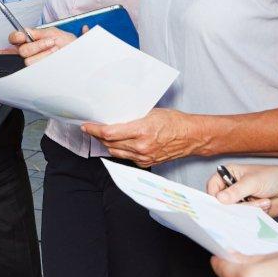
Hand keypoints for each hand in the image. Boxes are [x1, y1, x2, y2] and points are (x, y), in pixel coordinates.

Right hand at [7, 25, 80, 64]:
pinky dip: (47, 60)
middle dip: (38, 45)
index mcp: (30, 40)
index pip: (14, 38)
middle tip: (51, 42)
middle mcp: (30, 52)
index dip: (15, 37)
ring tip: (56, 51)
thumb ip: (37, 32)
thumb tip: (23, 31)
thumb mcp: (53, 33)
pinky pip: (36, 68)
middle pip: (22, 50)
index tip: (22, 36)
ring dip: (45, 54)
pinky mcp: (39, 72)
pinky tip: (54, 57)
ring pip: (29, 61)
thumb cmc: (68, 44)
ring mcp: (34, 62)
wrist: (79, 54)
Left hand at [82, 108, 201, 166]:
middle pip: (109, 143)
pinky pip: (126, 157)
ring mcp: (143, 157)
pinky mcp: (146, 163)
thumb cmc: (174, 121)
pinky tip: (118, 143)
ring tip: (102, 135)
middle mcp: (141, 147)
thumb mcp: (150, 112)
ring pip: (115, 152)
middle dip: (97, 136)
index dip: (94, 130)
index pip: (109, 133)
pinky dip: (120, 150)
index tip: (86, 126)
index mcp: (141, 131)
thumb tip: (114, 116)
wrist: (191, 136)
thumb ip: (131, 117)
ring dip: (106, 144)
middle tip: (91, 129)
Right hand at [205, 163, 277, 216]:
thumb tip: (219, 199)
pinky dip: (254, 214)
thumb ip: (236, 191)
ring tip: (264, 201)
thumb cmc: (273, 177)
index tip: (222, 203)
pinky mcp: (248, 211)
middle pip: (222, 202)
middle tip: (250, 201)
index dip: (215, 196)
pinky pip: (244, 217)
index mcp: (229, 174)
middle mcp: (232, 188)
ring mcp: (240, 200)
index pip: (212, 187)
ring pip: (234, 212)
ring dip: (249, 209)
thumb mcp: (253, 181)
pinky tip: (265, 205)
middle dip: (236, 205)